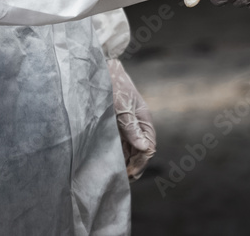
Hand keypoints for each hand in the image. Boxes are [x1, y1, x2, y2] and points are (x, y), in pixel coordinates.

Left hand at [107, 58, 155, 180]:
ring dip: (126, 161)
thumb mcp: (121, 107)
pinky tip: (111, 161)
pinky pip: (121, 143)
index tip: (129, 174)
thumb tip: (144, 148)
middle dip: (134, 165)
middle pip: (141, 151)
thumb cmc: (113, 86)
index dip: (140, 162)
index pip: (148, 147)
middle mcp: (138, 125)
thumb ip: (131, 128)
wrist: (101, 70)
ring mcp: (128, 125)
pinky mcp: (117, 125)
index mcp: (144, 120)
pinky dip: (118, 154)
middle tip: (122, 179)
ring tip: (115, 173)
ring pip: (131, 149)